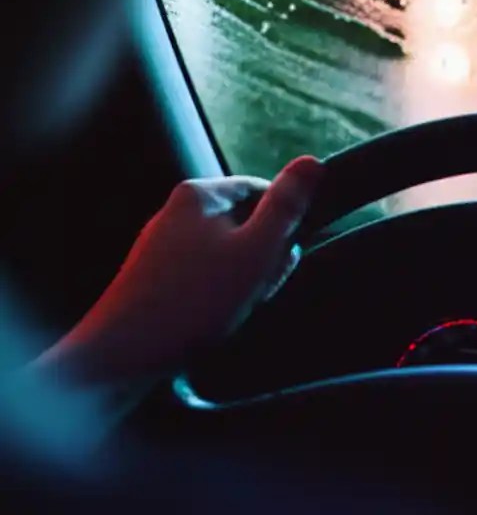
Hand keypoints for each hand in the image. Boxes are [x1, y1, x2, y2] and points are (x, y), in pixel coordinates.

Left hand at [40, 157, 323, 385]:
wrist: (124, 354)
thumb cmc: (196, 299)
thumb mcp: (255, 250)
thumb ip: (286, 207)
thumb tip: (312, 162)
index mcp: (198, 194)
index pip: (263, 191)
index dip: (284, 224)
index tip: (285, 256)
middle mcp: (175, 212)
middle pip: (244, 223)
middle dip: (261, 256)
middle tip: (258, 287)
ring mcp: (162, 245)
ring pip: (226, 253)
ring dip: (242, 278)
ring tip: (235, 307)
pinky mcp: (155, 276)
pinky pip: (203, 275)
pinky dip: (217, 293)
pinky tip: (215, 317)